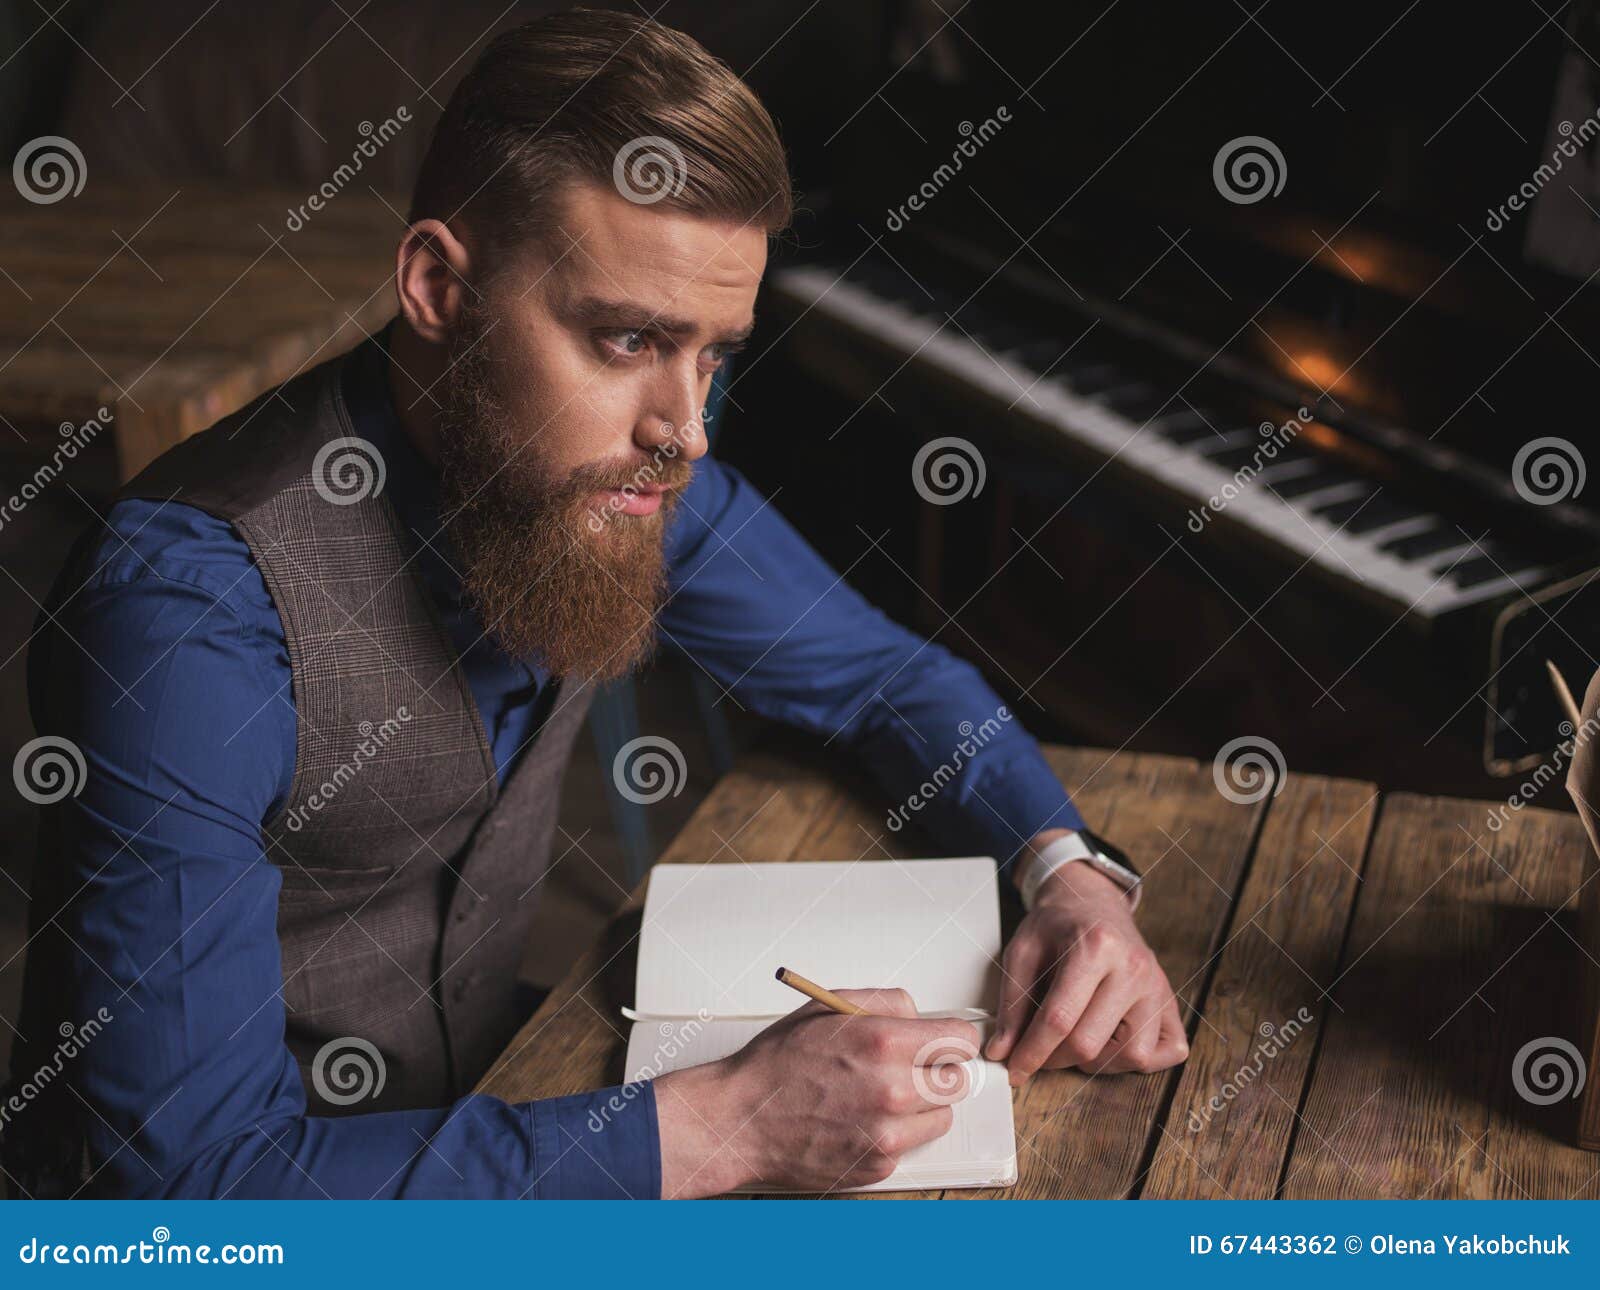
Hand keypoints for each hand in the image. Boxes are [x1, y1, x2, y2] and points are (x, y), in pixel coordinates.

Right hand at [654, 988, 978, 1196]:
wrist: (742, 1119)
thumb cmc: (777, 1064)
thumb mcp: (828, 1006)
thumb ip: (886, 1002)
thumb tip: (921, 1013)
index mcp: (883, 1043)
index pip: (961, 1040)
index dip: (952, 1038)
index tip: (943, 1041)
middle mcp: (892, 1090)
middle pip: (958, 1080)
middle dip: (937, 1070)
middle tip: (908, 1067)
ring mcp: (887, 1133)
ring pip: (941, 1115)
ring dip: (922, 1105)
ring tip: (882, 1094)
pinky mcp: (879, 1164)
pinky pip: (911, 1143)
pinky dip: (896, 1132)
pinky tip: (862, 1118)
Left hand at [986, 837, 1187, 1082]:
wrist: (1091, 901)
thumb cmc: (1057, 925)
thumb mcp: (1022, 952)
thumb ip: (1011, 1003)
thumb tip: (1002, 1051)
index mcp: (1095, 947)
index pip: (1059, 1019)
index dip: (1032, 1052)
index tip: (1015, 1068)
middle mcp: (1133, 967)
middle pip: (1091, 1044)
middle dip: (1056, 1060)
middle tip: (1039, 1051)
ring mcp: (1157, 986)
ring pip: (1132, 1055)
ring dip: (1097, 1062)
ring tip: (1075, 1041)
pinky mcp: (1170, 1001)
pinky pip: (1168, 1052)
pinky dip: (1139, 1058)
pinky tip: (1112, 1043)